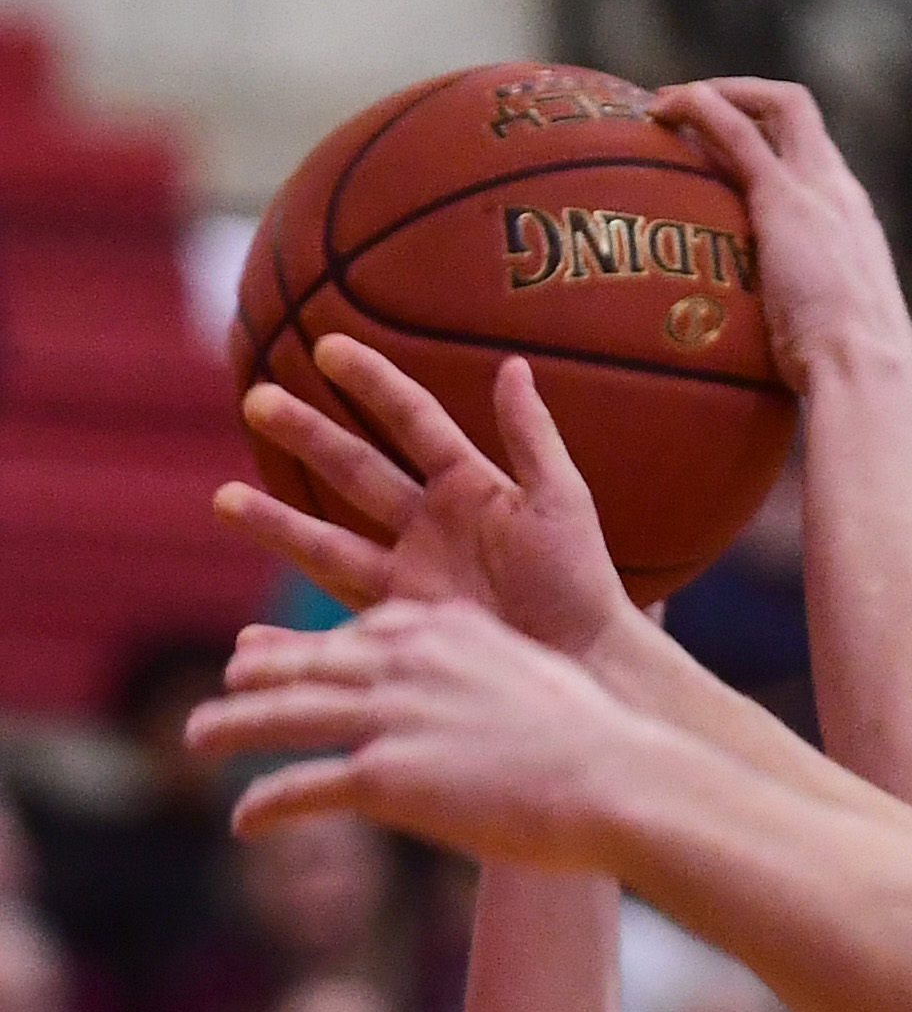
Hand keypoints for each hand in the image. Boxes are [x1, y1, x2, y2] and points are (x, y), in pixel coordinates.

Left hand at [190, 602, 660, 870]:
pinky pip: (302, 787)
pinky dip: (266, 804)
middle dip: (260, 672)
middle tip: (230, 681)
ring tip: (198, 739)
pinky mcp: (383, 777)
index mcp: (445, 628)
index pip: (365, 631)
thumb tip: (535, 688)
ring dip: (231, 726)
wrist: (617, 782)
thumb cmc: (607, 744)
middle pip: (309, 661)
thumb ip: (512, 671)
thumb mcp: (551, 678)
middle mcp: (405, 662)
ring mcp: (388, 716)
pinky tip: (244, 821)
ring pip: (282, 714)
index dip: (325, 645)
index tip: (303, 652)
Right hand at [218, 336, 633, 658]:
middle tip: (256, 401)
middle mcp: (431, 526)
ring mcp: (413, 578)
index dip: (372, 383)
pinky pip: (341, 616)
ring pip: (331, 541)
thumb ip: (534, 438)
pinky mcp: (405, 627)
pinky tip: (250, 632)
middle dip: (306, 436)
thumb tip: (513, 364)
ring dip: (278, 523)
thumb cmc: (584, 583)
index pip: (412, 420)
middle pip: (356, 469)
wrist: (589, 664)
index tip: (327, 348)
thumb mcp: (561, 503)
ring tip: (221, 500)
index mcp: (470, 485)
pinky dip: (296, 631)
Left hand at [651, 80, 911, 393]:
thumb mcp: (833, 352)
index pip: (818, 163)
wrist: (869, 378)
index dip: (775, 145)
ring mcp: (818, 192)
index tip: (733, 154)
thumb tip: (783, 385)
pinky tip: (658, 112)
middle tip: (692, 111)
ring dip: (718, 92)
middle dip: (746, 98)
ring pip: (774, 107)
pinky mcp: (785, 199)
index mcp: (855, 229)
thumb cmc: (853, 387)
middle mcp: (842, 196)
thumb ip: (810, 341)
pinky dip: (697, 106)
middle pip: (801, 117)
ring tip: (664, 106)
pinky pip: (734, 129)